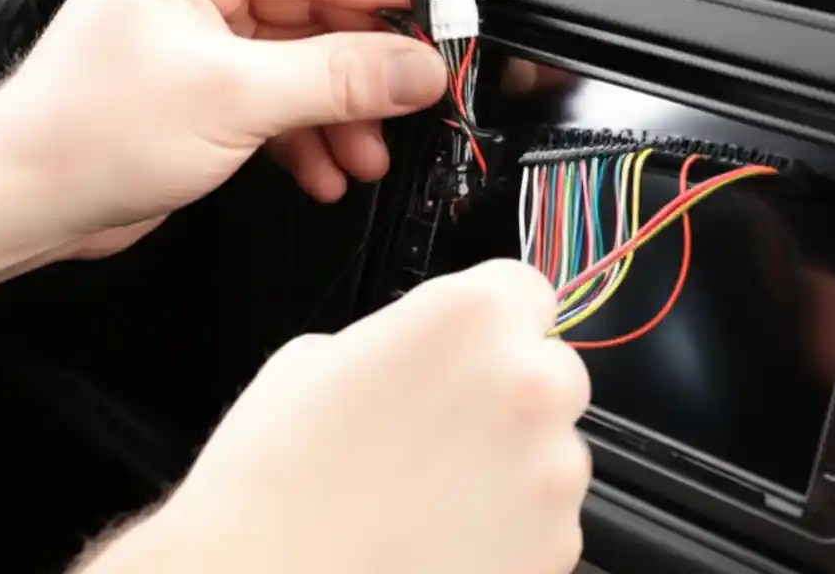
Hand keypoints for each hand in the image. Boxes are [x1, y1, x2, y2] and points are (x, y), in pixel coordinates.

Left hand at [0, 0, 452, 259]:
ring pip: (302, 65)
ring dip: (340, 114)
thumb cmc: (83, 132)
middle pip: (316, 15)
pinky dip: (305, 137)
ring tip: (369, 154)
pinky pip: (276, 101)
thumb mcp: (233, 98)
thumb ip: (338, 78)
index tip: (449, 22)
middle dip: (366, 71)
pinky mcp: (201, 87)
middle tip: (419, 100)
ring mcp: (198, 37)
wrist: (23, 201)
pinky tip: (325, 170)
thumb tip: (415, 66)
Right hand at [87, 261, 591, 573]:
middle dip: (507, 393)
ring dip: (510, 461)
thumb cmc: (276, 472)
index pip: (524, 289)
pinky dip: (508, 525)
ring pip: (552, 449)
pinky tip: (439, 532)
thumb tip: (423, 356)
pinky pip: (546, 520)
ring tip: (427, 491)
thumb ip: (397, 340)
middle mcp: (529, 387)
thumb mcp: (316, 357)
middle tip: (437, 426)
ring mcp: (552, 474)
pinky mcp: (557, 546)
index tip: (466, 346)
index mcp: (470, 319)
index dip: (489, 320)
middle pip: (551, 370)